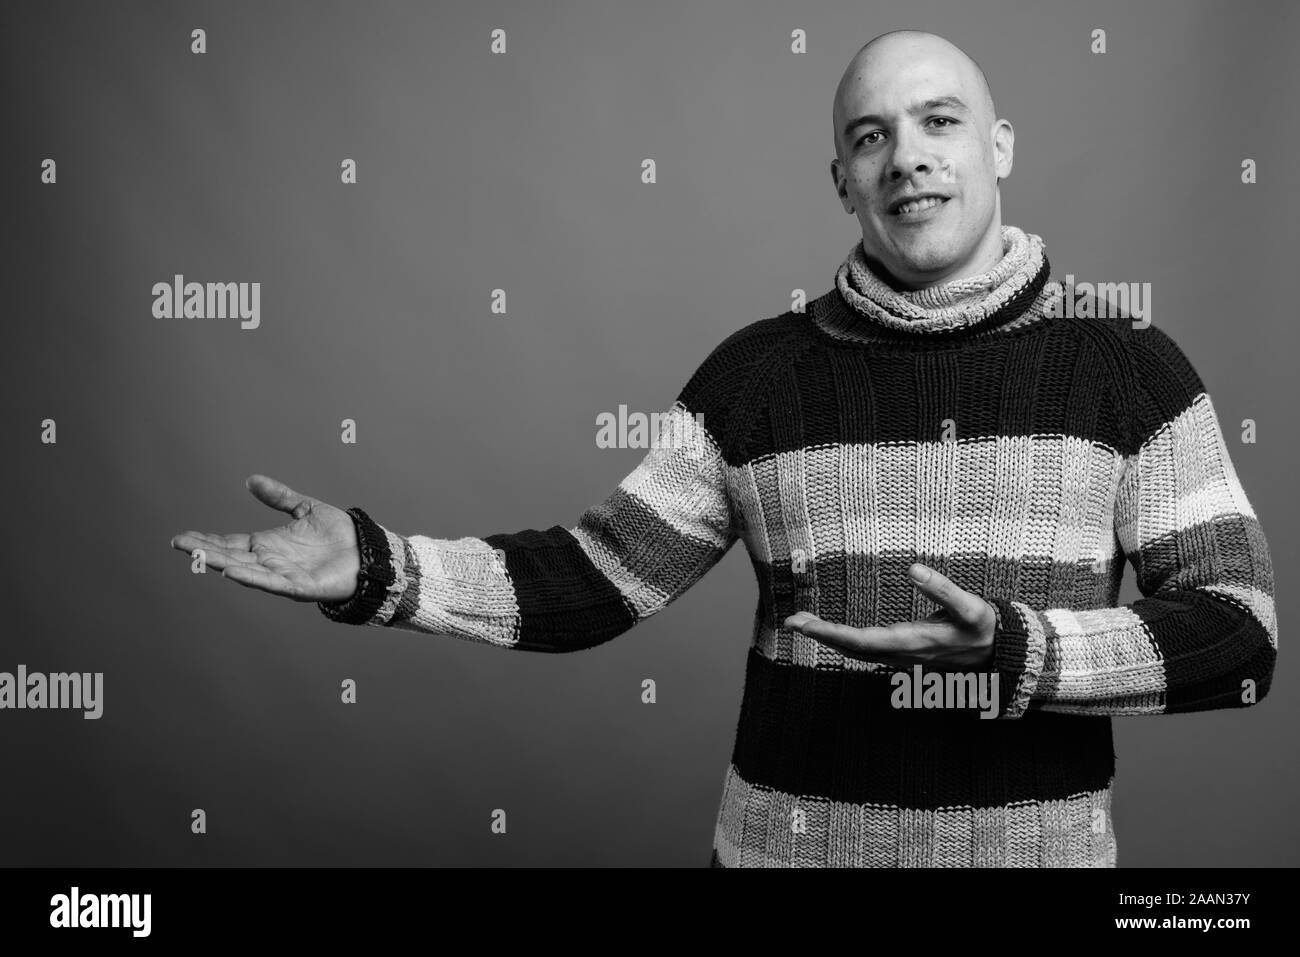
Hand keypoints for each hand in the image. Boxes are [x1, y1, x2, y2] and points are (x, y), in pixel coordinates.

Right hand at [170, 474, 359, 602]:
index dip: (207, 540)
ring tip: (197, 557)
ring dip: (220, 564)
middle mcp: (271, 561)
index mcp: (269, 544)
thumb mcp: (305, 508)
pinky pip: (271, 582)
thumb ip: (279, 497)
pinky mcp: (299, 587)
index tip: (183, 537)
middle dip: (204, 551)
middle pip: (230, 556)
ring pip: (245, 569)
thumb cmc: (339, 535)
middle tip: (178, 544)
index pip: (230, 542)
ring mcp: (283, 575)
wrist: (369, 552)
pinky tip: (232, 572)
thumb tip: (251, 480)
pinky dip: (251, 577)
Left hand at [784, 563, 995, 668]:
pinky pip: (866, 652)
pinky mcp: (904, 655)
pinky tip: (833, 633)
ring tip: (803, 623)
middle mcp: (902, 654)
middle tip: (792, 621)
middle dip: (821, 635)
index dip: (830, 633)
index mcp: (913, 642)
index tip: (804, 625)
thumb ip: (943, 589)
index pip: (861, 640)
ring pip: (858, 652)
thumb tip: (914, 569)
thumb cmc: (984, 627)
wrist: (1001, 654)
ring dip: (830, 638)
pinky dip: (845, 642)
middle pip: (853, 649)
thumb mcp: (970, 607)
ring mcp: (902, 658)